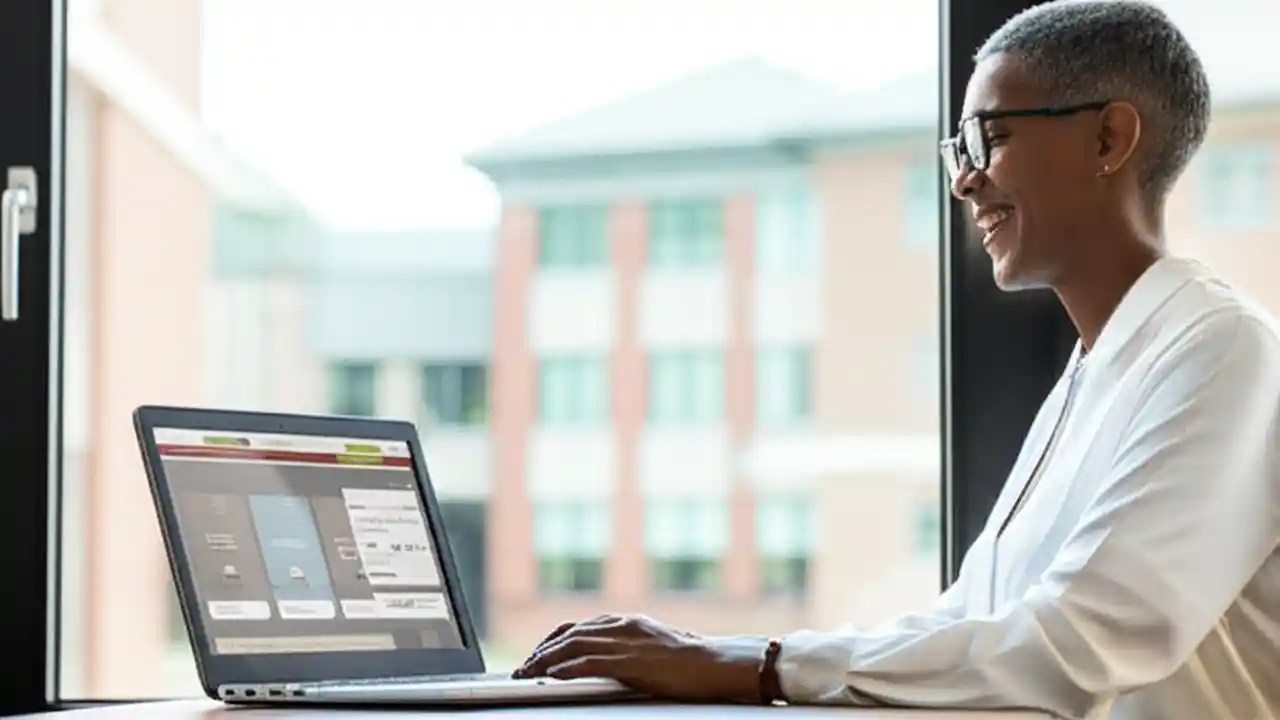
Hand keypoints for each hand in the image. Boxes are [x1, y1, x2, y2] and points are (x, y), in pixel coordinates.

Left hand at [511, 613, 767, 703]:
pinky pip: (586, 663)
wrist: (713, 663)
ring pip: (572, 646)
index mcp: (627, 622)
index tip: (540, 652)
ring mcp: (623, 642)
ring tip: (528, 673)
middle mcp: (621, 626)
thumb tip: (617, 658)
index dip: (555, 639)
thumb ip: (633, 647)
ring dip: (545, 660)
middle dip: (543, 650)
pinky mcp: (627, 661)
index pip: (580, 627)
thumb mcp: (656, 646)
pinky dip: (564, 669)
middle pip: (569, 634)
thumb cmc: (691, 661)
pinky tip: (550, 677)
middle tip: (524, 666)